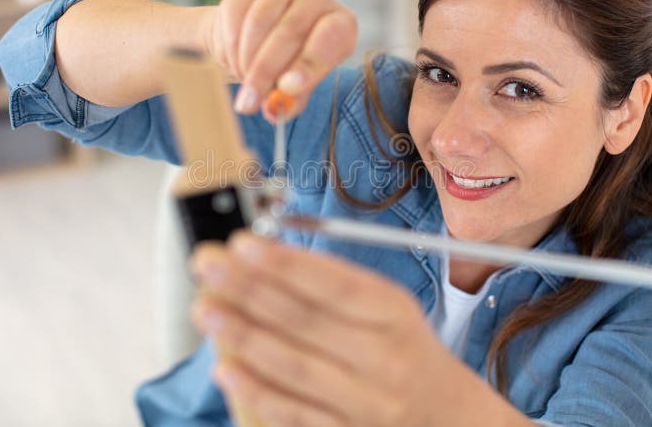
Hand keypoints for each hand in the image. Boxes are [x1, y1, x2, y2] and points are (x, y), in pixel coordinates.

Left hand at [189, 231, 493, 426]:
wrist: (445, 414)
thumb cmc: (404, 348)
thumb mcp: (388, 306)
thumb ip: (334, 284)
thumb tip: (267, 257)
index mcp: (395, 313)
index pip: (337, 284)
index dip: (288, 264)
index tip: (244, 243)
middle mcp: (384, 357)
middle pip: (309, 321)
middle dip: (251, 289)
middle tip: (208, 265)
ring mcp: (367, 401)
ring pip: (297, 367)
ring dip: (245, 336)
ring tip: (206, 308)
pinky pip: (295, 414)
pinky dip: (257, 391)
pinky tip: (225, 368)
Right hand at [205, 0, 357, 118]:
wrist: (255, 44)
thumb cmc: (287, 70)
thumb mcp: (299, 90)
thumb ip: (292, 100)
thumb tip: (275, 108)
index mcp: (341, 23)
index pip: (333, 36)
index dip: (310, 63)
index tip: (287, 88)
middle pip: (291, 31)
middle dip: (266, 71)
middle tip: (249, 102)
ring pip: (259, 22)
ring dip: (246, 59)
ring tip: (244, 78)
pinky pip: (236, 15)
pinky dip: (230, 45)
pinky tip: (234, 58)